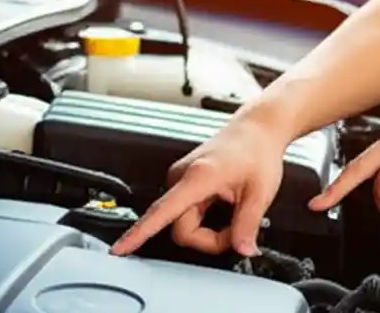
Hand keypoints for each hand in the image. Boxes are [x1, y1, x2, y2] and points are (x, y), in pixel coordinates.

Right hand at [110, 117, 288, 256]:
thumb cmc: (257, 151)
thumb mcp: (261, 193)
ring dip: (209, 229)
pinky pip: (187, 213)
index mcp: (197, 177)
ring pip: (184, 223)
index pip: (162, 212)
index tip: (119, 249)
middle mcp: (181, 176)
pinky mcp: (183, 181)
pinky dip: (206, 219)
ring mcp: (180, 178)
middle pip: (182, 229)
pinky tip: (223, 205)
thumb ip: (247, 225)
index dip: (139, 233)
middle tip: (238, 228)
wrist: (257, 128)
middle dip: (210, 239)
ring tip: (233, 210)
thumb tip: (242, 250)